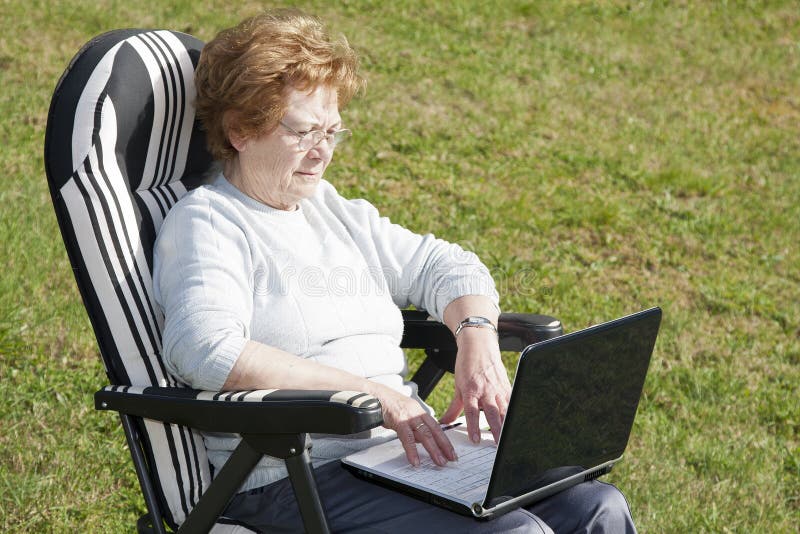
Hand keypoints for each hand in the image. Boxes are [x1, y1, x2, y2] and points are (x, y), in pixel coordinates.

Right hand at [374, 384, 456, 466]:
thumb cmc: (389, 405)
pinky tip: (415, 461)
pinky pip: (407, 438)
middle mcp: (417, 414)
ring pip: (425, 435)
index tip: (451, 452)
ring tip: (439, 461)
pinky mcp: (399, 421)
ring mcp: (409, 417)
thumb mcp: (405, 415)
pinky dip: (412, 451)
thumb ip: (413, 427)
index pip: (437, 428)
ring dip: (433, 450)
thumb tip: (420, 441)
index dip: (445, 441)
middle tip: (450, 459)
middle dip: (444, 446)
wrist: (376, 395)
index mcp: (420, 412)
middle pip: (434, 431)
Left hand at [439, 327, 510, 443]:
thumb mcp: (458, 386)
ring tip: (507, 438)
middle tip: (496, 444)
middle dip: (495, 429)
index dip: (474, 426)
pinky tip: (514, 424)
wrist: (479, 345)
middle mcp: (486, 389)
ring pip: (504, 409)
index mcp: (471, 389)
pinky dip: (513, 413)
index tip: (475, 439)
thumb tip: (444, 423)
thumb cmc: (467, 365)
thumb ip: (453, 407)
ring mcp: (498, 388)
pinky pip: (511, 402)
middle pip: (492, 412)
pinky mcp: (507, 386)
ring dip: (506, 424)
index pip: (472, 411)